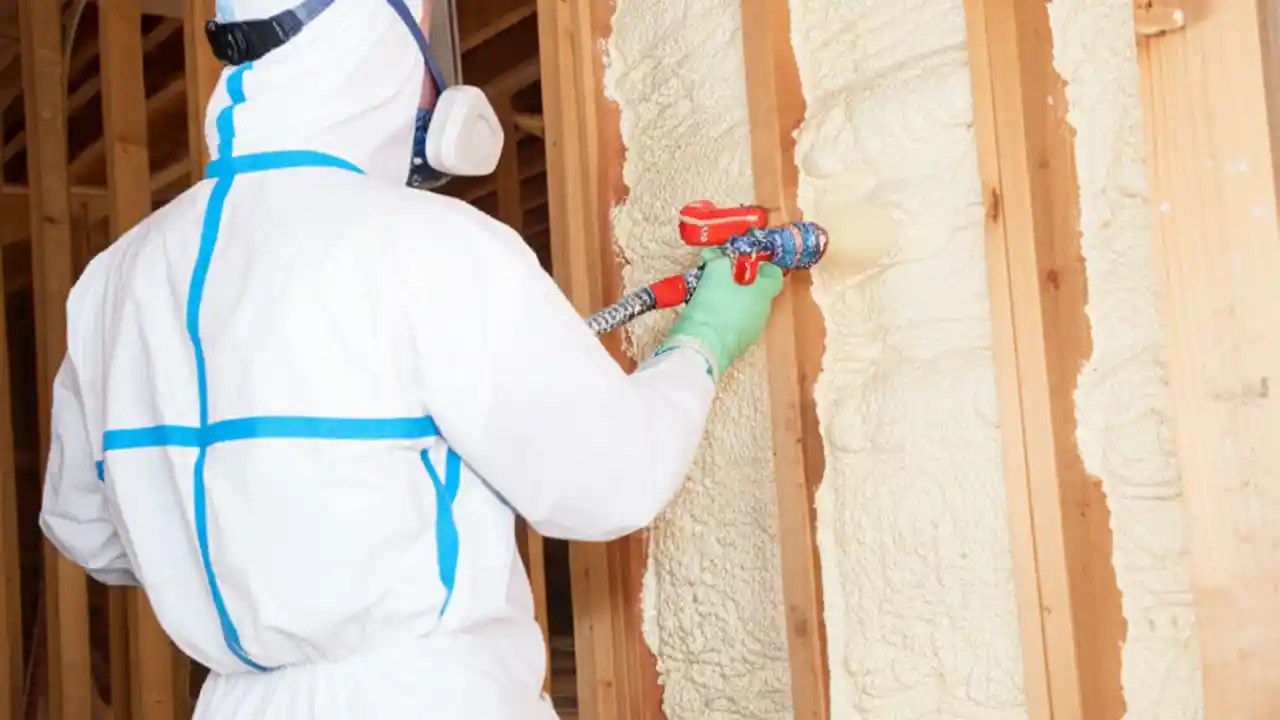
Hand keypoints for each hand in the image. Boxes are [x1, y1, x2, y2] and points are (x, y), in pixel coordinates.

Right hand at [657, 248, 783, 379]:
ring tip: (706, 293)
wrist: (702, 346)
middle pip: (756, 291)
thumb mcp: (715, 269)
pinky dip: (721, 316)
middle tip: (718, 274)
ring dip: (728, 299)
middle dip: (739, 281)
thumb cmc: (715, 303)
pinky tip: (703, 312)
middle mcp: (762, 312)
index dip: (761, 265)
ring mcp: (750, 331)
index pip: (774, 274)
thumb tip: (716, 255)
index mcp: (764, 292)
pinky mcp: (735, 345)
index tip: (744, 261)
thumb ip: (719, 258)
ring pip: (743, 308)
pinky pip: (731, 323)